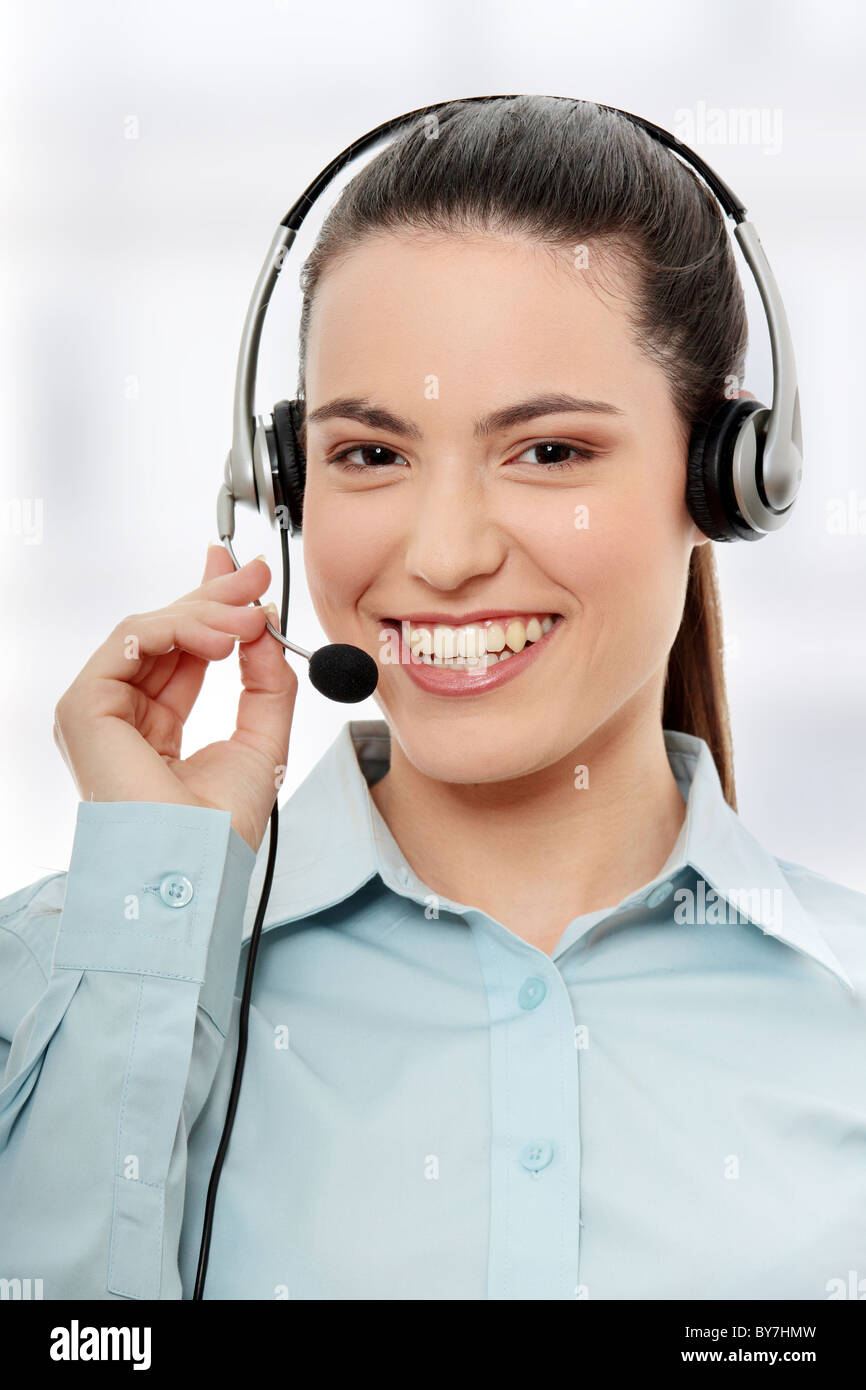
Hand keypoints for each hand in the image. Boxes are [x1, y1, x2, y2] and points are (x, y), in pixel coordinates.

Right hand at [52, 543, 297, 852]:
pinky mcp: (84, 707)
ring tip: (252, 617)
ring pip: (149, 631)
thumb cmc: (220, 827)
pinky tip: (223, 637)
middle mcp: (123, 716)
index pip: (181, 652)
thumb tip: (264, 626)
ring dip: (207, 612)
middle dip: (213, 597)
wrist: (197, 862)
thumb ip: (268, 681)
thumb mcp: (263, 739)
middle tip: (255, 574)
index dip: (212, 609)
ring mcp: (99, 711)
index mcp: (157, 728)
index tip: (250, 581)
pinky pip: (132, 641)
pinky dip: (180, 627)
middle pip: (164, 634)